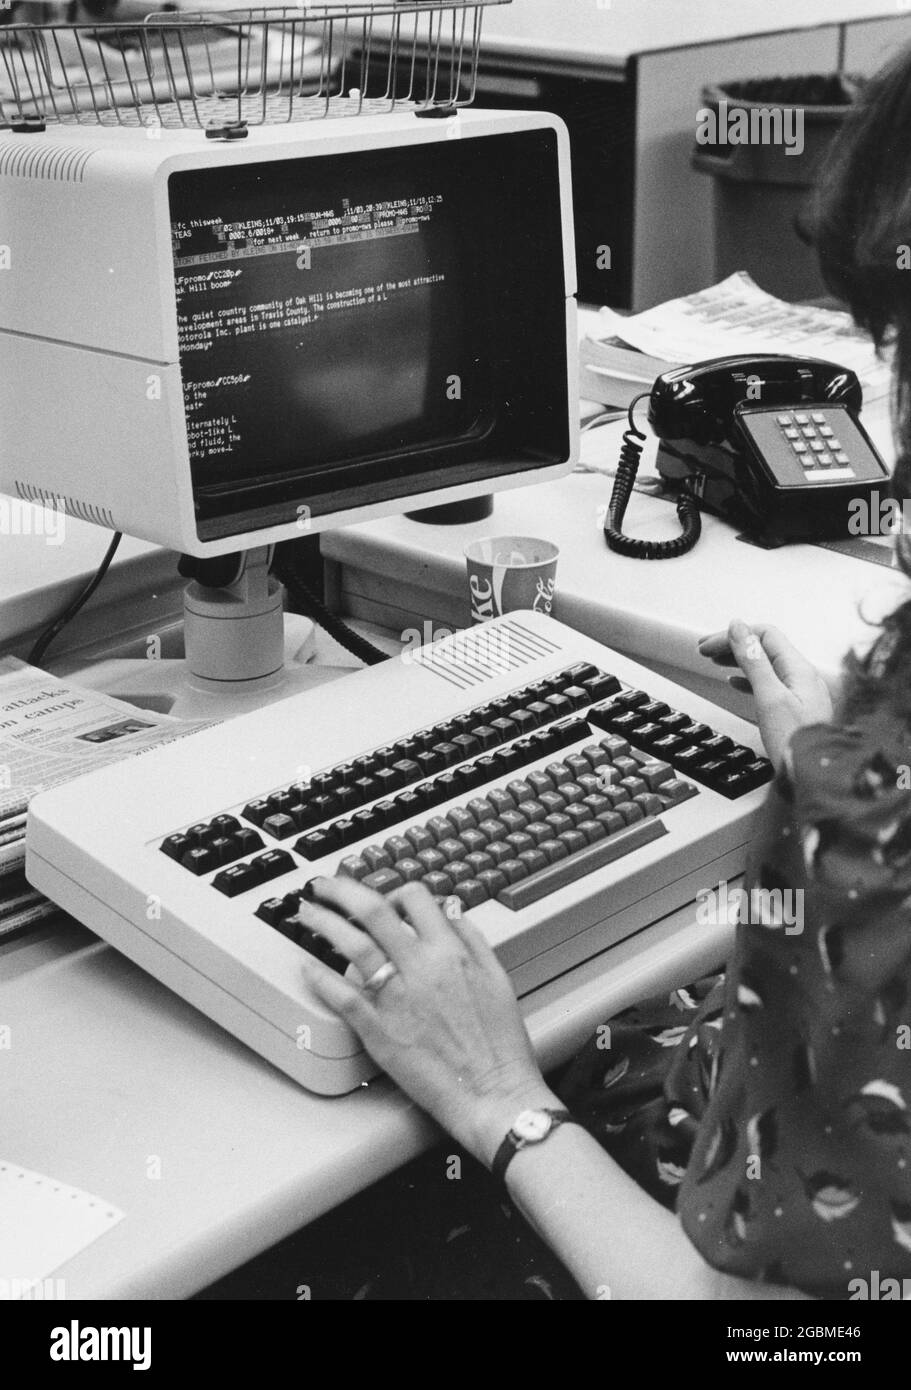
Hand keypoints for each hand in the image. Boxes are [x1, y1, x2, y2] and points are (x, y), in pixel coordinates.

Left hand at [296, 877, 557, 1164]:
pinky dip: (319, 976)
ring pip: (350, 944)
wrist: (493, 1092)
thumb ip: (473, 941)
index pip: (415, 898)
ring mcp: (396, 998)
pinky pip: (340, 995)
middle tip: (326, 886)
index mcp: (451, 952)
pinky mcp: (378, 1030)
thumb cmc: (499, 1045)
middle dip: (342, 890)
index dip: (393, 890)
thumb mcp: (498, 978)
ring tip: (307, 915)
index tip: (381, 897)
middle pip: (372, 910)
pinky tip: (307, 966)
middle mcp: (421, 968)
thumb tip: (451, 912)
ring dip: (323, 922)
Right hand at [698, 619, 833, 767]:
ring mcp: (800, 693)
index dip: (734, 635)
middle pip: (764, 648)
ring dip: (739, 660)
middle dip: (733, 645)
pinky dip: (748, 678)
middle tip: (706, 650)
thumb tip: (739, 629)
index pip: (764, 635)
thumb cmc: (796, 743)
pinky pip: (769, 683)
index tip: (709, 645)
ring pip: (765, 665)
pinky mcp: (795, 709)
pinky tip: (736, 683)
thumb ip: (753, 661)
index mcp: (798, 669)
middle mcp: (802, 677)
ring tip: (716, 661)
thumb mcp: (769, 697)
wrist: (816, 776)